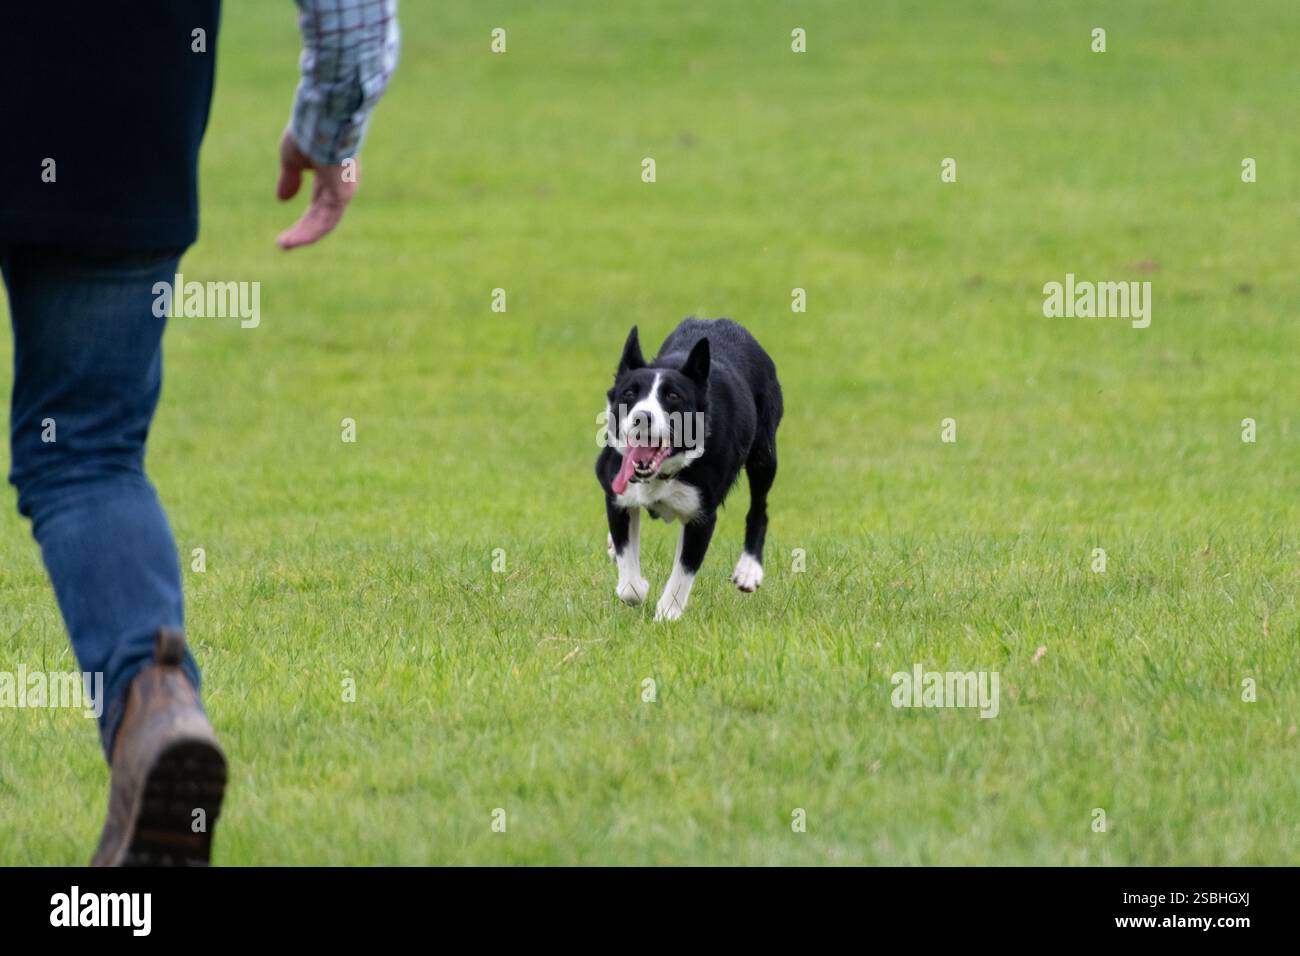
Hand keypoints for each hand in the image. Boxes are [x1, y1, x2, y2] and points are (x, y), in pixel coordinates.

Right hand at [275, 131, 357, 249]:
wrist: (321, 117)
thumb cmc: (307, 132)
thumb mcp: (292, 158)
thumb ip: (290, 179)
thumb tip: (282, 199)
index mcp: (330, 177)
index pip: (319, 205)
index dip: (304, 219)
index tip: (286, 232)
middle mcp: (340, 186)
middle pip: (321, 217)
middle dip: (302, 231)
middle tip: (282, 243)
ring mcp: (343, 191)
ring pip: (325, 222)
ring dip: (304, 235)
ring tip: (283, 245)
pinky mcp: (342, 194)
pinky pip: (327, 220)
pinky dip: (310, 232)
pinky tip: (293, 240)